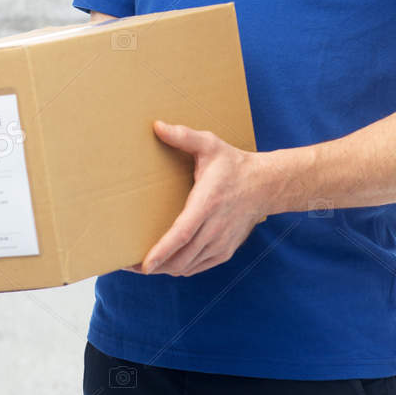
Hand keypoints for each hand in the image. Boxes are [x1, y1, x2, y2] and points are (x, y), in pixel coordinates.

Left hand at [130, 120, 273, 276]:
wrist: (266, 185)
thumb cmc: (233, 164)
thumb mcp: (210, 145)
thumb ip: (183, 136)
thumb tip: (156, 126)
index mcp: (207, 203)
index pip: (182, 233)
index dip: (162, 251)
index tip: (144, 264)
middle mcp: (215, 228)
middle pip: (181, 258)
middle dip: (154, 265)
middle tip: (129, 264)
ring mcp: (221, 243)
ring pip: (187, 266)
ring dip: (164, 268)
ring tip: (143, 265)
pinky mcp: (225, 251)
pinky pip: (197, 267)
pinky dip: (179, 268)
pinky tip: (166, 263)